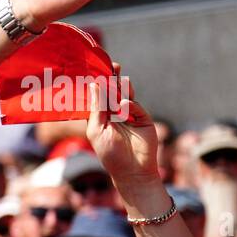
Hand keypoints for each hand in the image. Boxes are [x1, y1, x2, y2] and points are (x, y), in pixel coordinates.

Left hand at [86, 67, 158, 190]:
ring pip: (126, 94)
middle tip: (112, 66)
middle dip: (112, 78)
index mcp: (100, 115)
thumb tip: (93, 85)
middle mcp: (114, 112)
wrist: (131, 170)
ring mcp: (130, 114)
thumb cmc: (109, 153)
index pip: (99, 95)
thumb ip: (96, 109)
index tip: (96, 67)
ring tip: (116, 83)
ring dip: (121, 87)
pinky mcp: (143, 118)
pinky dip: (129, 104)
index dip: (98, 82)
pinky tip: (124, 106)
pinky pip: (136, 106)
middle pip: (113, 90)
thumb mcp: (96, 130)